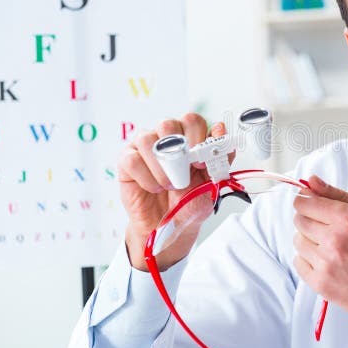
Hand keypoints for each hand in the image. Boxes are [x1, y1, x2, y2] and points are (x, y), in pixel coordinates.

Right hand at [118, 114, 229, 270]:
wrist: (169, 226)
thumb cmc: (189, 201)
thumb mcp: (212, 182)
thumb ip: (220, 156)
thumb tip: (221, 130)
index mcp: (188, 137)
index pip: (192, 121)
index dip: (198, 138)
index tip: (201, 163)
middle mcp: (165, 137)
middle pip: (168, 124)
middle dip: (178, 152)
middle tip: (184, 176)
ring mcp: (144, 147)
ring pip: (147, 139)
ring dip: (161, 167)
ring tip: (169, 186)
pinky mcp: (126, 161)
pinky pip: (132, 160)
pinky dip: (146, 177)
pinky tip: (154, 188)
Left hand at [292, 175, 347, 324]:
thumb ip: (339, 195)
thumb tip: (312, 181)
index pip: (305, 202)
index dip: (307, 201)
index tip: (312, 204)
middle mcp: (334, 239)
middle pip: (299, 220)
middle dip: (310, 219)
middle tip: (328, 226)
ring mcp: (326, 263)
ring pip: (298, 241)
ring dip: (310, 240)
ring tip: (332, 245)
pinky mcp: (322, 284)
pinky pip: (298, 263)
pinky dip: (308, 259)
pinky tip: (328, 260)